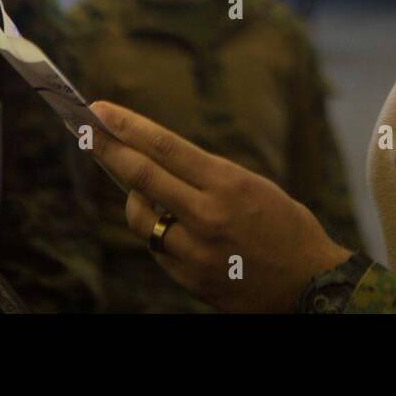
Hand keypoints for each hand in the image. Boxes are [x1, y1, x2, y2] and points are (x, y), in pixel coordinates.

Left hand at [89, 101, 351, 311]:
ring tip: (144, 192)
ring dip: (136, 198)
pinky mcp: (189, 277)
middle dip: (108, 149)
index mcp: (229, 183)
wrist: (310, 285)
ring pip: (141, 216)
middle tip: (85, 129)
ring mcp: (195, 249)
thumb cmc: (288, 228)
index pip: (166, 147)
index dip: (129, 127)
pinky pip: (157, 247)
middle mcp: (207, 214)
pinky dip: (158, 231)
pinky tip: (172, 227)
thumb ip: (209, 177)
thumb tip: (163, 164)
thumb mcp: (255, 187)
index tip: (102, 110)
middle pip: (142, 175)